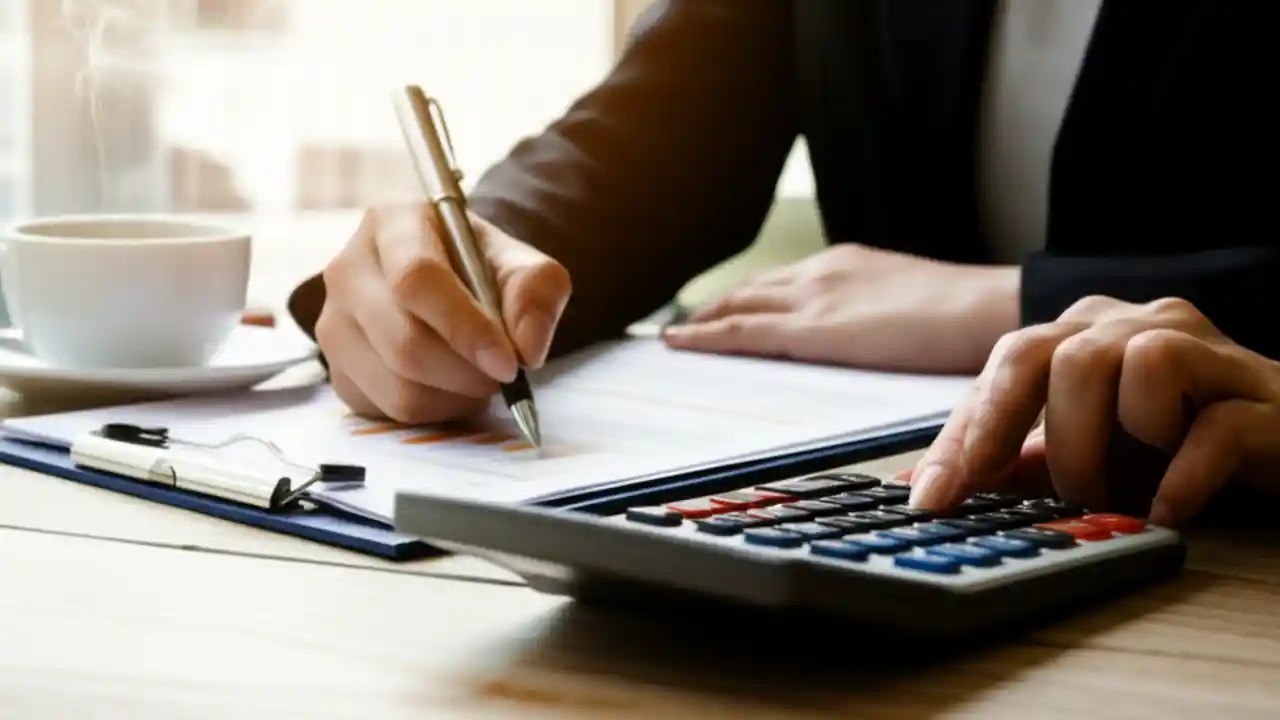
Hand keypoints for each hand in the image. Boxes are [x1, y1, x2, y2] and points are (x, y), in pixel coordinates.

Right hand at [316, 202, 570, 423]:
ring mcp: (332, 324)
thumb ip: (536, 294)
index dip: (465, 328)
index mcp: (391, 222)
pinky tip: (450, 387)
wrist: (448, 286)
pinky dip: (435, 412)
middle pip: (405, 343)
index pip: (417, 280)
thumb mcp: (522, 265)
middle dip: (467, 373)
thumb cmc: (481, 269)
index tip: (508, 363)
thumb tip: (525, 349)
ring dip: (456, 397)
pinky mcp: (337, 372)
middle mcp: (347, 270)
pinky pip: (389, 411)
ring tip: (479, 377)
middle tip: (502, 375)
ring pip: (397, 388)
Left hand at [661, 244, 1018, 373]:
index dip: (745, 297)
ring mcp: (813, 297)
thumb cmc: (965, 318)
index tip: (720, 310)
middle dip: (714, 306)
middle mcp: (820, 272)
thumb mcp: (911, 308)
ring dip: (701, 320)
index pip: (780, 282)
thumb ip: (880, 318)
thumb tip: (870, 340)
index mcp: (846, 265)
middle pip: (750, 289)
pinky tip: (678, 344)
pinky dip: (705, 336)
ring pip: (737, 305)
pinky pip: (741, 331)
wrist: (988, 309)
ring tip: (674, 339)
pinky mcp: (811, 329)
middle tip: (682, 326)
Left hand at [907, 295, 1279, 526]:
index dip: (965, 435)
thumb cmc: (1175, 443)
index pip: (1008, 365)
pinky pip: (1213, 426)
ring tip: (1118, 496)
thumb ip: (1019, 459)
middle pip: (1060, 355)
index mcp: (1088, 331)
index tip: (932, 498)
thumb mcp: (1086, 451)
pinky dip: (1181, 478)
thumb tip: (935, 484)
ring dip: (1113, 449)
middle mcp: (1140, 324)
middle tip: (1058, 497)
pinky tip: (1167, 508)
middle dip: (1045, 441)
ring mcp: (1208, 351)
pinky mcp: (1265, 396)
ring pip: (1134, 367)